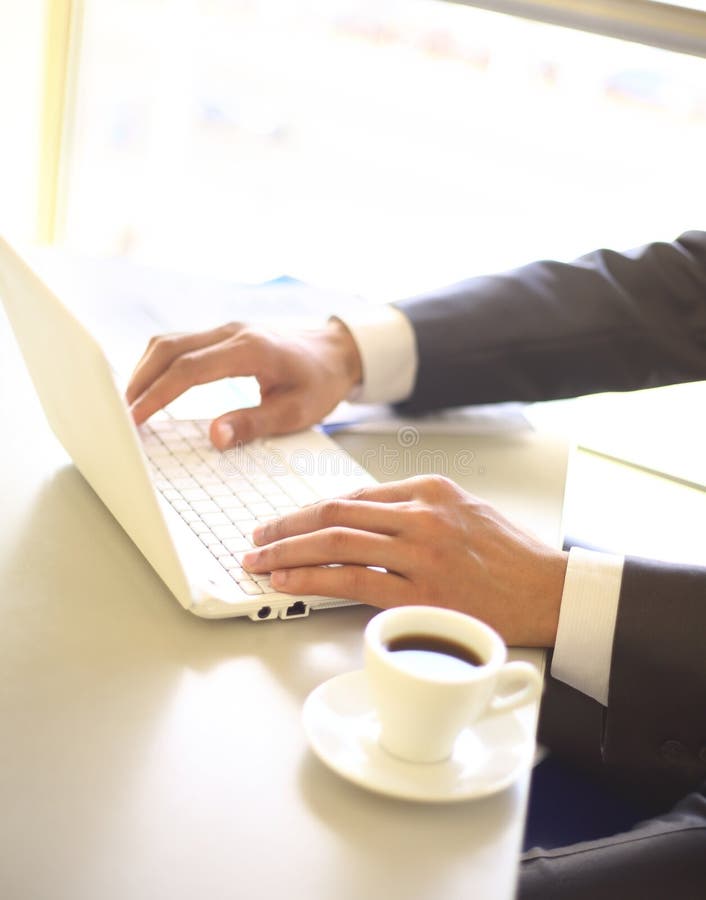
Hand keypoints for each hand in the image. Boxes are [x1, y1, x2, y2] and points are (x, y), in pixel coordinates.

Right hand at [126, 319, 361, 447]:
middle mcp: (231, 333)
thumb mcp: (296, 411)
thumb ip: (254, 423)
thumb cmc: (320, 382)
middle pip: (168, 349)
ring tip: (128, 405)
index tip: (133, 418)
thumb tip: (214, 438)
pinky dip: (158, 365)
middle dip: (139, 381)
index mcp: (250, 350)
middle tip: (119, 416)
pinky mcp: (221, 336)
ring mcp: (224, 330)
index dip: (157, 394)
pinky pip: (180, 344)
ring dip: (144, 371)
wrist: (337, 351)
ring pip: (169, 342)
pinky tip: (150, 387)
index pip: (189, 369)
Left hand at [243, 475, 567, 646]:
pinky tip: (288, 583)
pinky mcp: (422, 593)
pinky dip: (313, 580)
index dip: (308, 511)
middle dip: (286, 527)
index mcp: (430, 491)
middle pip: (335, 515)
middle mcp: (422, 515)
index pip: (353, 497)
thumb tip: (362, 521)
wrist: (552, 591)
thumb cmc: (511, 557)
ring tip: (259, 561)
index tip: (284, 522)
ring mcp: (421, 553)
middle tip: (256, 537)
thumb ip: (415, 509)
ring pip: (336, 544)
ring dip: (288, 553)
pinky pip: (353, 581)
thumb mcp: (465, 511)